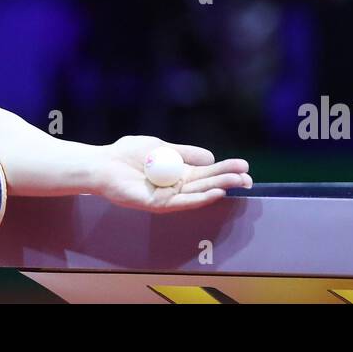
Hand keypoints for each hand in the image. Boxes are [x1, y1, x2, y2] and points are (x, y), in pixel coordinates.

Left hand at [96, 135, 250, 211]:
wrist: (103, 164)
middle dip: (229, 179)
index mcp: (179, 171)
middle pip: (208, 183)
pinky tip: (216, 193)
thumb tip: (210, 158)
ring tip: (239, 182)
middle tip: (249, 176)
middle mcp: (177, 185)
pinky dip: (201, 199)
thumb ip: (184, 153)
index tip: (244, 165)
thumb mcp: (161, 147)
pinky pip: (183, 203)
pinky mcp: (159, 204)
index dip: (226, 169)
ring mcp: (169, 196)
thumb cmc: (128, 154)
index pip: (208, 172)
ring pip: (200, 193)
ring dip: (220, 188)